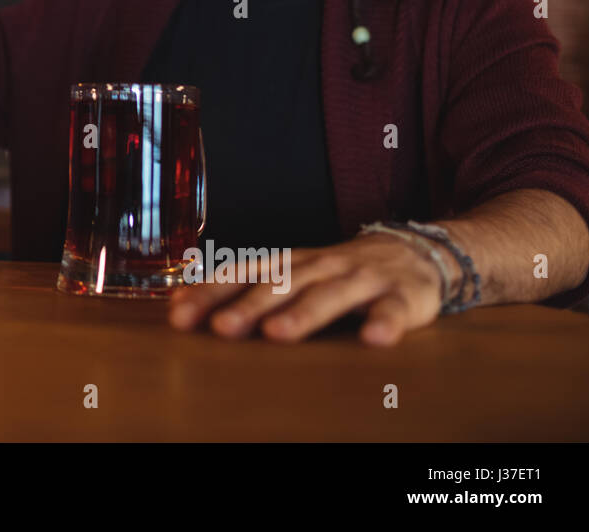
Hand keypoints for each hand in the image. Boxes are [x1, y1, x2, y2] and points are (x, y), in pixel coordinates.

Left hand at [168, 233, 453, 345]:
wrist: (412, 251)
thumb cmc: (335, 271)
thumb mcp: (288, 273)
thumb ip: (240, 287)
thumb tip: (175, 301)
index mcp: (289, 263)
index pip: (243, 274)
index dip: (210, 293)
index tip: (179, 314)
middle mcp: (320, 266)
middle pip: (280, 285)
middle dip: (248, 307)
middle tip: (220, 329)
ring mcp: (361, 279)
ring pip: (329, 296)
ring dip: (304, 314)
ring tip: (278, 334)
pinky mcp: (401, 296)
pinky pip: (393, 310)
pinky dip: (385, 323)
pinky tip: (373, 339)